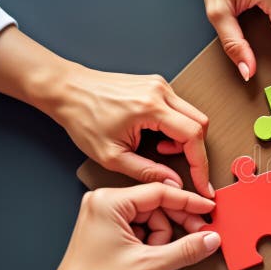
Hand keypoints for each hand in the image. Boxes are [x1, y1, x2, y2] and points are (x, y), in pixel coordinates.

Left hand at [47, 183, 218, 269]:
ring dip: (161, 237)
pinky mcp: (107, 229)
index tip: (209, 209)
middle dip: (176, 224)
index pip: (160, 193)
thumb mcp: (150, 265)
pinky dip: (151, 241)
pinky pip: (140, 227)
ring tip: (157, 258)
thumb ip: (186, 249)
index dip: (189, 202)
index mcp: (110, 201)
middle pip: (157, 205)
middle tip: (199, 236)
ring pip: (151, 218)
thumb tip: (211, 238)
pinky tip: (150, 256)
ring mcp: (105, 215)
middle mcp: (105, 202)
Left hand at [52, 65, 212, 196]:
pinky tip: (154, 134)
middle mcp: (160, 92)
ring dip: (183, 137)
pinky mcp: (157, 85)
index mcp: (150, 108)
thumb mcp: (111, 156)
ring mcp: (160, 85)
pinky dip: (175, 126)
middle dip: (193, 150)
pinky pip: (180, 108)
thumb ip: (146, 172)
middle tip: (170, 161)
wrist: (67, 90)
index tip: (203, 184)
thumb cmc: (83, 118)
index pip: (193, 136)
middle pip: (200, 124)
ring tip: (157, 147)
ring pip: (193, 115)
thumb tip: (173, 183)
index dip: (201, 165)